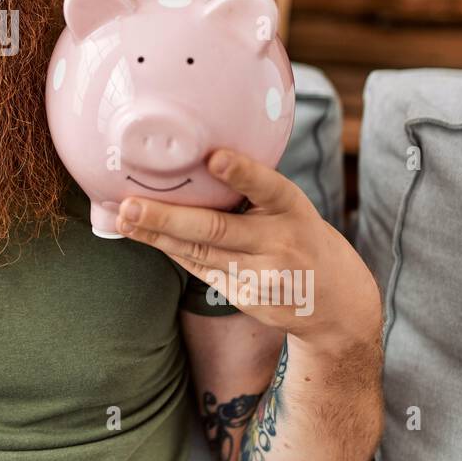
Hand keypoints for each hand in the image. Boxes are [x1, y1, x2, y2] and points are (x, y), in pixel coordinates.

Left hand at [116, 149, 381, 350]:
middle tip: (131, 205)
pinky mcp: (245, 297)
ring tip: (124, 218)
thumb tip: (196, 156)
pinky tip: (142, 234)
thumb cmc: (301, 236)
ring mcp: (261, 276)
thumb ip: (254, 190)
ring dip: (156, 235)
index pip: (268, 186)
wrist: (337, 304)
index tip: (214, 157)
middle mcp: (279, 243)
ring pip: (198, 252)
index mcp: (293, 209)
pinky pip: (199, 268)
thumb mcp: (291, 208)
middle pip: (217, 229)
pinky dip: (169, 249)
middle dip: (168, 218)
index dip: (241, 172)